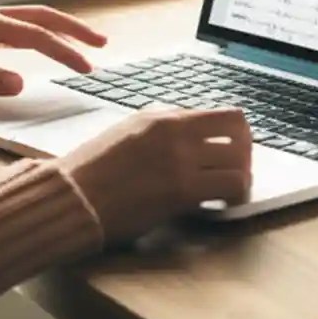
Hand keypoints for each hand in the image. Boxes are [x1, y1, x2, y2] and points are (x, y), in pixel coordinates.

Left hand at [0, 5, 106, 97]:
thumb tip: (21, 84)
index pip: (33, 36)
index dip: (62, 51)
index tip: (85, 68)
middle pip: (42, 17)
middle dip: (74, 29)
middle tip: (102, 44)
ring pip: (35, 19)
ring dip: (63, 29)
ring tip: (91, 43)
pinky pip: (24, 27)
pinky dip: (47, 34)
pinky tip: (58, 44)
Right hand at [63, 108, 252, 242]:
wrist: (71, 198)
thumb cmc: (91, 172)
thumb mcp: (126, 134)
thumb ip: (160, 132)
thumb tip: (191, 137)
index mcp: (161, 117)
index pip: (222, 114)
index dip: (236, 133)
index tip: (233, 149)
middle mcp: (175, 132)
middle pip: (239, 130)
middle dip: (246, 151)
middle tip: (238, 169)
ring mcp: (179, 160)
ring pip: (240, 161)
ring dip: (242, 177)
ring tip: (230, 191)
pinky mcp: (181, 190)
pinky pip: (230, 186)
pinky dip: (234, 196)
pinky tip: (221, 204)